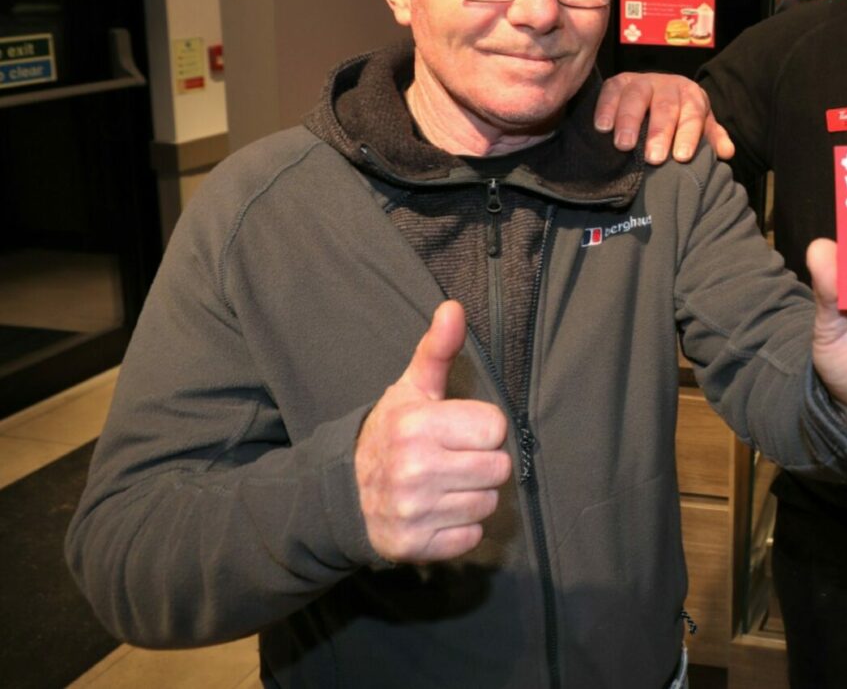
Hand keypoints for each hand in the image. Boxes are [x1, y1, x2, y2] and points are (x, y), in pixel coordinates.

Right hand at [354, 301, 512, 562]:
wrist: (342, 494)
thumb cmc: (391, 434)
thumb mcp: (412, 390)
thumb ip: (437, 350)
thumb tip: (454, 307)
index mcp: (416, 426)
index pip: (495, 428)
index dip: (481, 429)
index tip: (458, 431)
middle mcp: (413, 470)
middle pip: (497, 468)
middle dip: (481, 463)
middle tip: (453, 460)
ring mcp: (413, 512)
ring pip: (488, 504)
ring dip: (472, 495)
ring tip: (444, 485)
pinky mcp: (414, 547)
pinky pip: (471, 538)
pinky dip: (460, 529)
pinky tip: (437, 512)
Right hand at [593, 71, 733, 162]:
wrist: (656, 93)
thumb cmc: (679, 117)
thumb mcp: (698, 125)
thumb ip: (712, 138)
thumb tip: (727, 152)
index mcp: (691, 95)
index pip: (693, 114)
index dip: (689, 135)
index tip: (682, 157)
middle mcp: (668, 85)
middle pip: (665, 107)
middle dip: (659, 133)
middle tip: (654, 158)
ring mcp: (641, 81)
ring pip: (636, 97)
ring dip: (629, 121)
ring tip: (624, 146)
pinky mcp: (618, 82)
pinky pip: (611, 92)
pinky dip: (605, 108)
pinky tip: (602, 128)